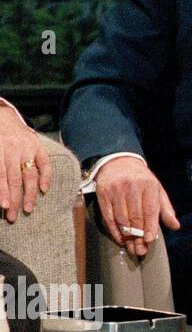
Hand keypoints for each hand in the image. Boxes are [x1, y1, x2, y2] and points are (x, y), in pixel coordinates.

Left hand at [0, 106, 51, 222]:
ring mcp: (28, 148)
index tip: (3, 206)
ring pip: (30, 175)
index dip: (2, 192)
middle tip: (12, 216)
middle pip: (15, 179)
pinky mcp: (38, 146)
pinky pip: (46, 163)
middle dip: (14, 199)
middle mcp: (14, 150)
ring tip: (28, 209)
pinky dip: (46, 177)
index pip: (1, 175)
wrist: (1, 115)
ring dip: (30, 194)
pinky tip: (44, 190)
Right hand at [95, 156, 180, 256]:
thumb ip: (166, 209)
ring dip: (126, 236)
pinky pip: (108, 217)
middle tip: (140, 250)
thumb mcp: (157, 190)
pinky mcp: (103, 195)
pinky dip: (114, 230)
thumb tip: (175, 226)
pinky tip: (120, 239)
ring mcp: (116, 191)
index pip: (150, 210)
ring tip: (131, 248)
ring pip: (121, 218)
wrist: (119, 163)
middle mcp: (132, 187)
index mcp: (149, 185)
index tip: (149, 241)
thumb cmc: (142, 180)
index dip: (149, 227)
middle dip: (138, 236)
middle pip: (135, 217)